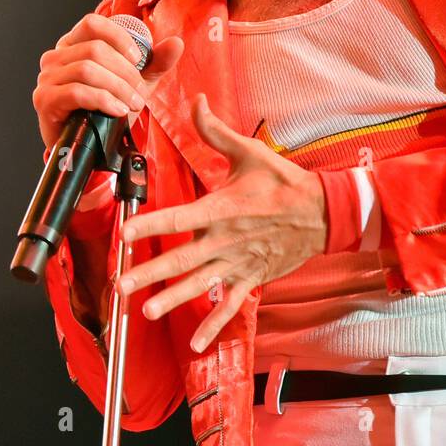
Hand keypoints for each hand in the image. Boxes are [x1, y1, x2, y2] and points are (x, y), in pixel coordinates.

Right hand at [33, 12, 183, 149]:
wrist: (91, 145)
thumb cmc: (109, 109)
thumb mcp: (137, 82)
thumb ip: (156, 62)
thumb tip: (176, 42)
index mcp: (74, 44)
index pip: (92, 23)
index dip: (119, 37)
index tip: (139, 59)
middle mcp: (56, 56)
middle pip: (94, 49)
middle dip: (126, 73)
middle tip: (140, 94)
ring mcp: (47, 78)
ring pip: (87, 69)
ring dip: (118, 88)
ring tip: (133, 105)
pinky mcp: (45, 99)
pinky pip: (77, 92)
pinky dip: (104, 100)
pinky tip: (118, 111)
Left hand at [117, 94, 327, 352]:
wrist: (324, 213)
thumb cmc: (284, 182)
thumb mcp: (251, 153)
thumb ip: (216, 132)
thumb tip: (195, 101)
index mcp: (223, 209)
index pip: (180, 217)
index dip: (152, 224)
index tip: (126, 232)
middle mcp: (226, 240)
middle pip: (182, 258)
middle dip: (150, 272)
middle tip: (122, 285)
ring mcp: (238, 263)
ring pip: (201, 284)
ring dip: (173, 299)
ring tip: (147, 312)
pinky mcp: (251, 278)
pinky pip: (231, 305)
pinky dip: (214, 325)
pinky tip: (196, 344)